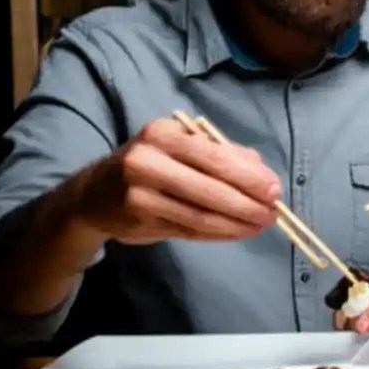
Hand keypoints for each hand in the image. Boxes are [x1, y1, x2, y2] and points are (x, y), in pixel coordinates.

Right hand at [82, 116, 281, 244]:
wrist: (94, 193)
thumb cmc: (149, 164)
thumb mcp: (180, 146)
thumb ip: (220, 154)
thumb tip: (261, 170)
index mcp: (163, 134)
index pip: (214, 157)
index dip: (248, 177)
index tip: (275, 190)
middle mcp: (147, 162)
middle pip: (209, 189)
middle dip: (247, 204)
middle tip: (272, 214)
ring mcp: (140, 195)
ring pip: (200, 215)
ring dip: (236, 224)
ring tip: (260, 226)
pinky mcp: (140, 222)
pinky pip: (189, 230)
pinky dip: (218, 233)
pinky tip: (237, 233)